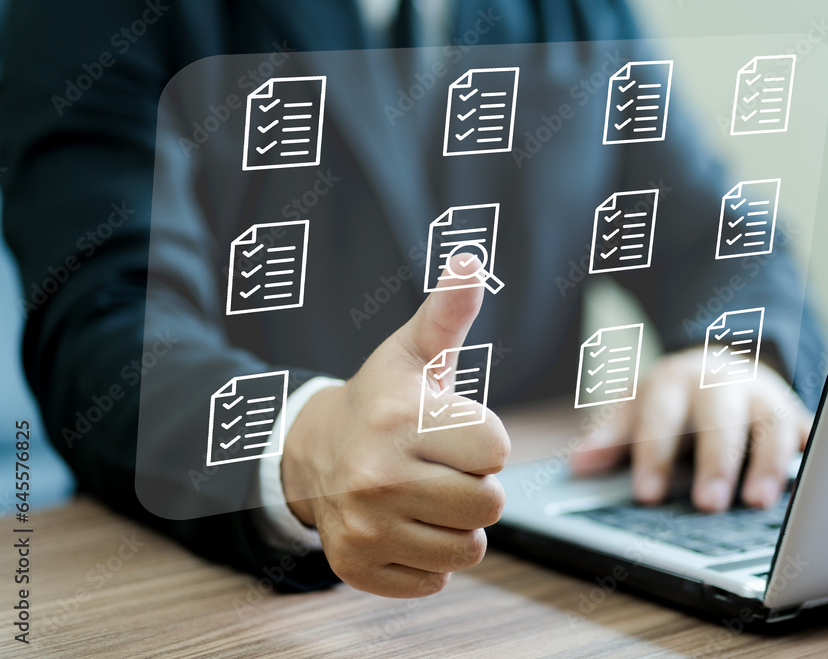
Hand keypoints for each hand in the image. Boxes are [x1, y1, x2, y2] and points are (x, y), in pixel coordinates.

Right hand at [281, 257, 508, 597]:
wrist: (314, 450)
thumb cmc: (382, 400)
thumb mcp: (413, 352)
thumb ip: (448, 313)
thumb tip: (469, 261)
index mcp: (401, 418)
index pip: (499, 448)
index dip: (485, 440)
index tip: (452, 429)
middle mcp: (378, 475)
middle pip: (490, 504)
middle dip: (476, 484)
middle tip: (442, 467)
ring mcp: (365, 526)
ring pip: (470, 548)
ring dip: (458, 524)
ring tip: (427, 495)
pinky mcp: (359, 567)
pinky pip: (436, 580)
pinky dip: (429, 558)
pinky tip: (405, 524)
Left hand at [570, 347, 811, 511]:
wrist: (717, 367)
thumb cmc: (671, 400)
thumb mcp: (635, 409)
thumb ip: (611, 436)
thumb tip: (580, 463)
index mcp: (673, 381)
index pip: (660, 416)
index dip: (653, 454)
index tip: (647, 494)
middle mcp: (720, 383)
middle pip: (718, 418)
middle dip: (715, 461)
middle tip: (708, 505)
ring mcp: (761, 395)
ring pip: (769, 422)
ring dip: (767, 463)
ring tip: (759, 503)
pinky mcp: (794, 412)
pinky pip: (807, 430)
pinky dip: (809, 454)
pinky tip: (814, 483)